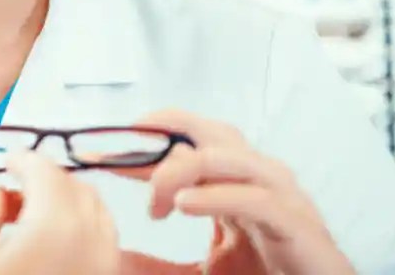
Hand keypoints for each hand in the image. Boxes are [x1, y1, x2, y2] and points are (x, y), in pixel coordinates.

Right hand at [0, 150, 118, 274]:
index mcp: (56, 226)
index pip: (46, 170)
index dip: (23, 159)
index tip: (8, 161)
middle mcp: (92, 242)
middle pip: (76, 187)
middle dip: (46, 180)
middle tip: (14, 190)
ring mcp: (106, 266)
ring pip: (95, 213)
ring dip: (66, 203)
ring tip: (29, 220)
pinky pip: (103, 242)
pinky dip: (80, 229)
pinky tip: (50, 246)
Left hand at [115, 109, 353, 274]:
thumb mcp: (211, 261)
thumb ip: (170, 248)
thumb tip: (116, 245)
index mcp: (236, 180)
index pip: (185, 142)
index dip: (141, 142)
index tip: (96, 153)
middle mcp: (259, 177)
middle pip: (205, 133)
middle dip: (156, 137)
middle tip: (114, 157)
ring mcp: (282, 195)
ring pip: (226, 156)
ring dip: (180, 169)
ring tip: (153, 198)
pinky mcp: (298, 224)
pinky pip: (255, 197)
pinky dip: (216, 196)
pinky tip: (184, 204)